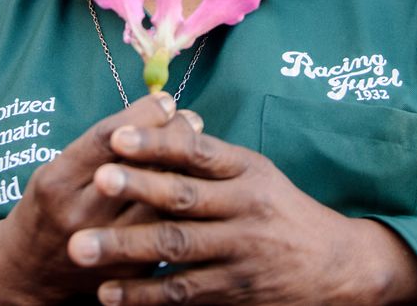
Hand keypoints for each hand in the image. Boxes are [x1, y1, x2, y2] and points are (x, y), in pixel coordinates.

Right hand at [0, 92, 201, 302]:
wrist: (33, 271)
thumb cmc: (50, 206)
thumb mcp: (56, 169)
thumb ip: (99, 147)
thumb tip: (158, 113)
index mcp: (58, 183)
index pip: (105, 140)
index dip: (142, 115)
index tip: (166, 101)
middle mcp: (81, 214)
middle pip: (139, 168)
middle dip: (172, 138)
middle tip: (190, 120)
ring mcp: (107, 247)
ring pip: (160, 201)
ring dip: (186, 168)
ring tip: (199, 149)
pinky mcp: (130, 269)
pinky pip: (166, 229)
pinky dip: (183, 204)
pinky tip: (194, 184)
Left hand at [65, 120, 416, 304]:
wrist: (335, 267)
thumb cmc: (281, 210)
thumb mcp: (256, 173)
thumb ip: (209, 158)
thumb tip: (155, 126)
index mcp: (246, 171)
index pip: (197, 151)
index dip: (157, 143)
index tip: (117, 135)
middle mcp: (245, 208)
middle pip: (184, 197)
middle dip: (137, 188)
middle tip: (97, 181)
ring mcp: (240, 251)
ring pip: (177, 247)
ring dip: (125, 247)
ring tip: (80, 248)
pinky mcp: (234, 291)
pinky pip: (182, 291)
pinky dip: (143, 294)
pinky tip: (108, 294)